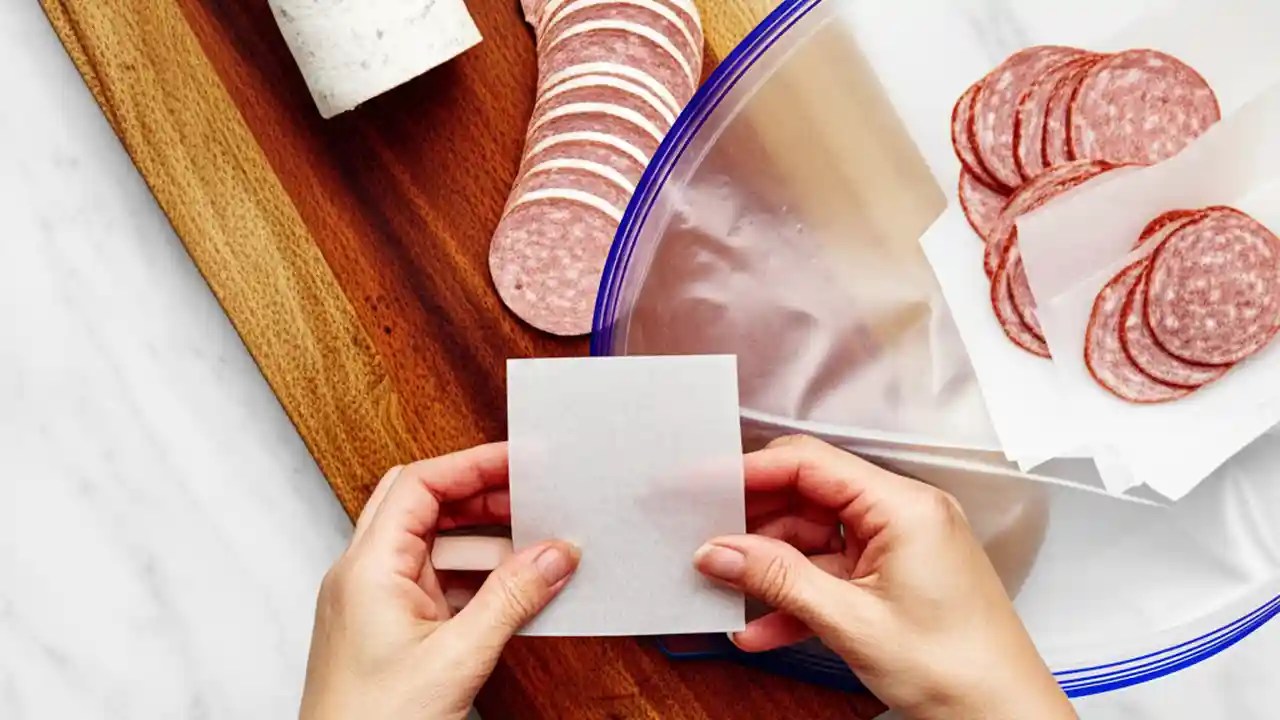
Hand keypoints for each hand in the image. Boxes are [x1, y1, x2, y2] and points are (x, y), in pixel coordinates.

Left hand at [299, 443, 579, 719]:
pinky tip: (513, 590)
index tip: (518, 460)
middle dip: (481, 497)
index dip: (472, 465)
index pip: (419, 484)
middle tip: (533, 497)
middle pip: (425, 506)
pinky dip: (475, 579)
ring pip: (433, 546)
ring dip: (483, 542)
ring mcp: (375, 603)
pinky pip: (437, 583)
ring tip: (534, 547)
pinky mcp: (390, 630)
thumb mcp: (457, 658)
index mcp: (367, 568)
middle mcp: (364, 576)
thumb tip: (554, 555)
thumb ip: (512, 599)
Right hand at [693, 436, 1074, 719]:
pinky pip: (831, 574)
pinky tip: (760, 627)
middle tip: (704, 541)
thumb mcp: (850, 621)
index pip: (810, 464)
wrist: (1004, 718)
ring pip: (813, 540)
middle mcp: (902, 515)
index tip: (703, 485)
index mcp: (902, 506)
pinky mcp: (893, 578)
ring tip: (724, 590)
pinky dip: (797, 598)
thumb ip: (778, 579)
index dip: (750, 471)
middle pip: (808, 498)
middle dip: (754, 524)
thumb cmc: (956, 667)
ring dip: (770, 569)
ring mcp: (897, 547)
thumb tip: (717, 550)